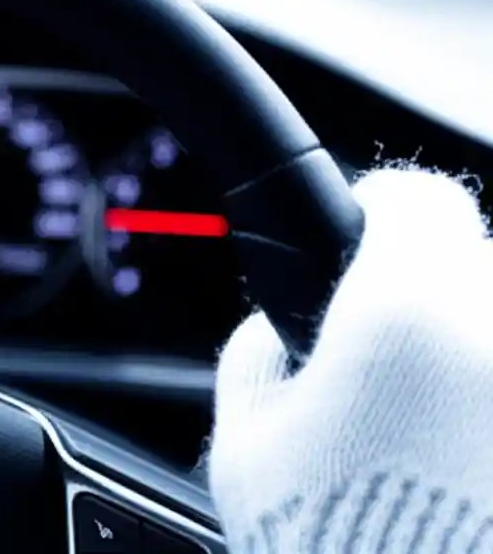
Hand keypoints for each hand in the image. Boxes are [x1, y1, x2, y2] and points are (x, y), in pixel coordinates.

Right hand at [210, 168, 492, 551]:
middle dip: (424, 290)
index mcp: (404, 314)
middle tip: (383, 352)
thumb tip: (286, 337)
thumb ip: (267, 357)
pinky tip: (462, 451)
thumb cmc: (319, 548)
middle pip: (469, 262)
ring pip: (491, 329)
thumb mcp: (247, 437)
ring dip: (466, 350)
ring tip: (428, 418)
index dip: (379, 209)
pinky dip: (482, 398)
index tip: (363, 234)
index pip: (416, 197)